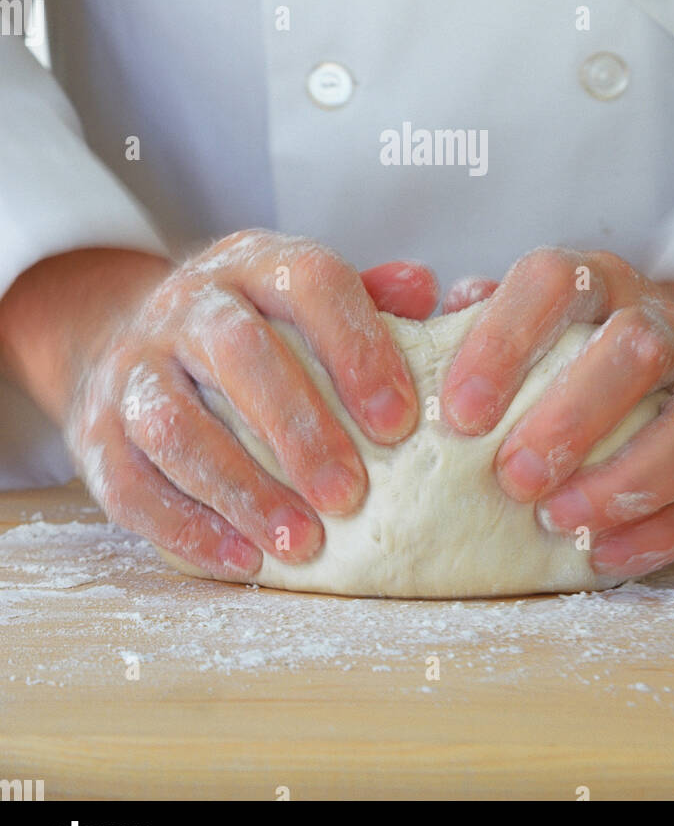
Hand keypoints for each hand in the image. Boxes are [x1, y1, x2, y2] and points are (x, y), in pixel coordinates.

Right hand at [0, 232, 438, 579]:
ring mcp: (133, 366)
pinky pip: (128, 484)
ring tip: (302, 543)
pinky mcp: (94, 430)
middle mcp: (188, 304)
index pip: (309, 282)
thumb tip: (426, 287)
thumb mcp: (304, 299)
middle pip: (239, 353)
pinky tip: (242, 560)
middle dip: (299, 428)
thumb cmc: (252, 331)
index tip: (401, 421)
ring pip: (176, 424)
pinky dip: (185, 527)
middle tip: (351, 495)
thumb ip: (370, 301)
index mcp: (254, 264)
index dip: (356, 348)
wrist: (123, 337)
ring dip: (242, 489)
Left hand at [440, 248, 673, 582]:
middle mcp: (663, 322)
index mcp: (598, 283)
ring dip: (624, 478)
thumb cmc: (585, 343)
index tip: (459, 412)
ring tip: (556, 518)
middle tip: (510, 477)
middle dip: (572, 417)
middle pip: (635, 347)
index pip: (555, 284)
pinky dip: (658, 531)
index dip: (505, 341)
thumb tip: (414, 335)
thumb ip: (475, 322)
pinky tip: (599, 553)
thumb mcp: (534, 316)